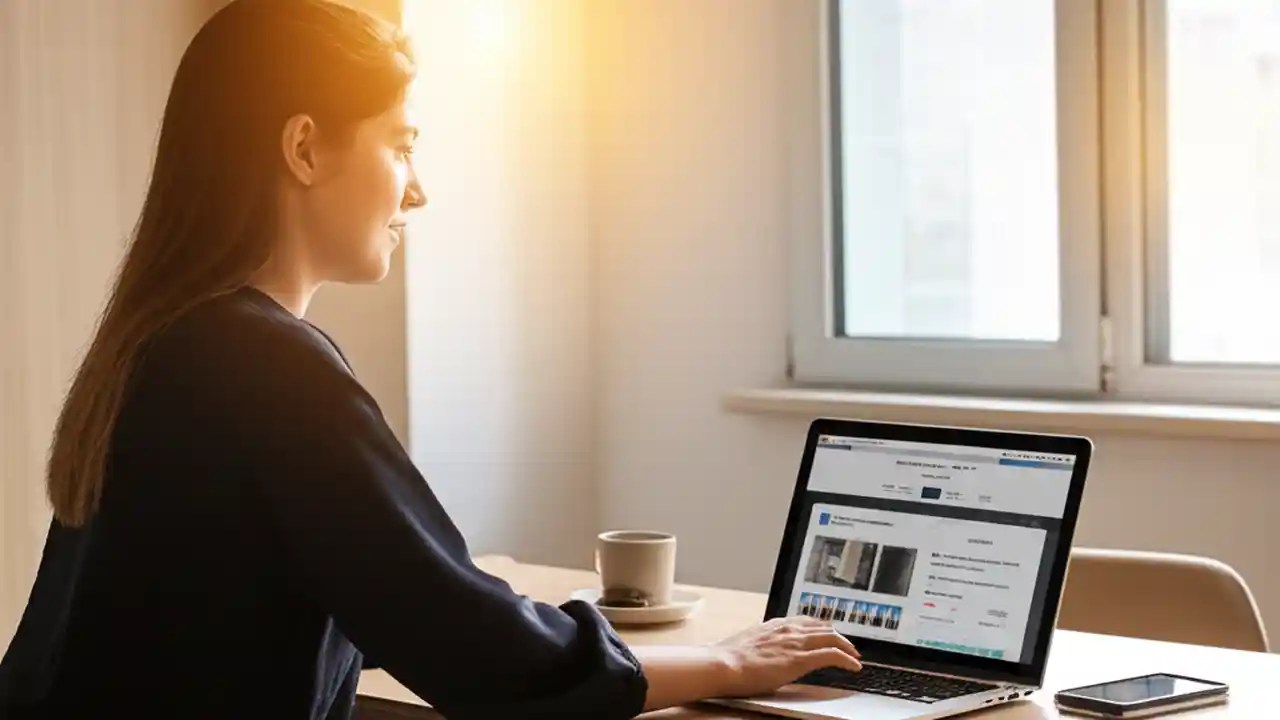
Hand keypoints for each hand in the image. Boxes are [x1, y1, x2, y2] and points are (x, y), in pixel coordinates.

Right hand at [713, 616, 861, 697]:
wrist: (723, 665)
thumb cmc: (729, 659)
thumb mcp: (749, 643)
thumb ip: (763, 643)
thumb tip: (764, 651)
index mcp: (776, 625)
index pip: (806, 621)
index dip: (821, 627)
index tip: (828, 633)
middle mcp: (788, 629)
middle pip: (823, 627)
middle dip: (839, 636)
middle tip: (848, 646)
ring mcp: (795, 643)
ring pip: (832, 637)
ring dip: (847, 646)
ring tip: (854, 655)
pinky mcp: (800, 659)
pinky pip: (832, 655)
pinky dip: (847, 659)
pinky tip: (854, 666)